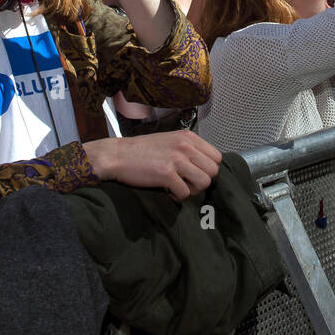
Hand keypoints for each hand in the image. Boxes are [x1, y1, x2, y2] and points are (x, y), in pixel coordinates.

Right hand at [83, 131, 221, 200]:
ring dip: (192, 190)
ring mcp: (176, 159)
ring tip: (178, 187)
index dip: (207, 169)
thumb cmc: (143, 150)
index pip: (217, 157)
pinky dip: (177, 196)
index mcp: (188, 137)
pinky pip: (185, 193)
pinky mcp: (166, 174)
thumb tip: (206, 166)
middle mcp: (185, 146)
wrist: (117, 155)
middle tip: (186, 183)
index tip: (194, 173)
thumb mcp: (170, 141)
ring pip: (204, 182)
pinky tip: (167, 190)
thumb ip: (189, 149)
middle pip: (213, 171)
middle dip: (202, 181)